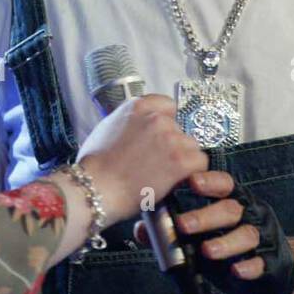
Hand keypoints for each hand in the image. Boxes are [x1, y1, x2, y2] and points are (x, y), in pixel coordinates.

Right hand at [76, 95, 207, 223]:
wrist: (96, 188)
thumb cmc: (94, 165)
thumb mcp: (107, 128)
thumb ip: (129, 122)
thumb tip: (137, 129)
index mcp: (138, 106)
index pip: (168, 105)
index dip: (167, 122)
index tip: (161, 136)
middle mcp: (157, 118)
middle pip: (181, 128)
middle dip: (173, 144)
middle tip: (158, 162)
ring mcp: (170, 138)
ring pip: (192, 146)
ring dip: (184, 159)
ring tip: (165, 174)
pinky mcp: (180, 160)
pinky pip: (200, 162)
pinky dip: (192, 173)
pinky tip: (177, 180)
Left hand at [134, 171, 293, 293]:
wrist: (270, 270)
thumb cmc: (228, 244)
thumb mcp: (199, 237)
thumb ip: (173, 232)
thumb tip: (142, 231)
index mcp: (231, 201)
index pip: (223, 184)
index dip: (209, 181)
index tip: (191, 182)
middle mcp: (249, 214)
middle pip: (231, 208)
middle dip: (206, 215)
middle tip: (183, 225)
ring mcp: (262, 237)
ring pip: (247, 234)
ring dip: (226, 242)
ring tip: (206, 251)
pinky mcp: (270, 261)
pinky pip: (262, 262)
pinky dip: (250, 266)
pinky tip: (236, 270)